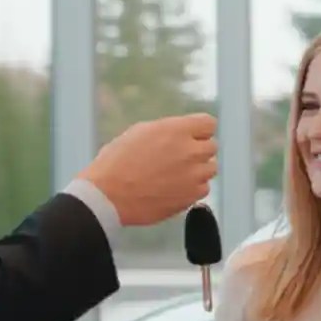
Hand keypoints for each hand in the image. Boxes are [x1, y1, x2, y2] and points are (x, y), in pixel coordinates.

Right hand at [79, 113, 217, 226]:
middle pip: (212, 146)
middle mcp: (190, 151)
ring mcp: (193, 175)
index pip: (208, 124)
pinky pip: (204, 188)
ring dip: (198, 170)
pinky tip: (175, 188)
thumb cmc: (116, 163)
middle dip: (198, 150)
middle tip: (180, 158)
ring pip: (210, 168)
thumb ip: (167, 131)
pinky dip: (193, 188)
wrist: (108, 196)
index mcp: (176, 130)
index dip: (199, 130)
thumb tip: (178, 134)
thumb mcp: (139, 132)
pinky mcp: (191, 197)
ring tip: (177, 175)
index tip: (192, 136)